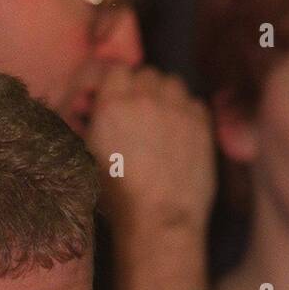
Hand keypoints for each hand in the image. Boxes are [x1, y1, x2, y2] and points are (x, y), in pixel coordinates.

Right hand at [84, 65, 215, 233]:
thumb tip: (86, 110)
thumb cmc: (119, 198)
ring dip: (162, 96)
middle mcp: (146, 99)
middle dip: (137, 90)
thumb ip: (85, 125)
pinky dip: (185, 112)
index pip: (113, 69)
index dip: (111, 84)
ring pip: (171, 83)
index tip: (110, 101)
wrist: (160, 220)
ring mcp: (178, 109)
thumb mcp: (88, 159)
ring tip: (157, 122)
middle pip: (144, 74)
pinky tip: (178, 134)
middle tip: (133, 116)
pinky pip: (193, 102)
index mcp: (112, 104)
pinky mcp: (202, 124)